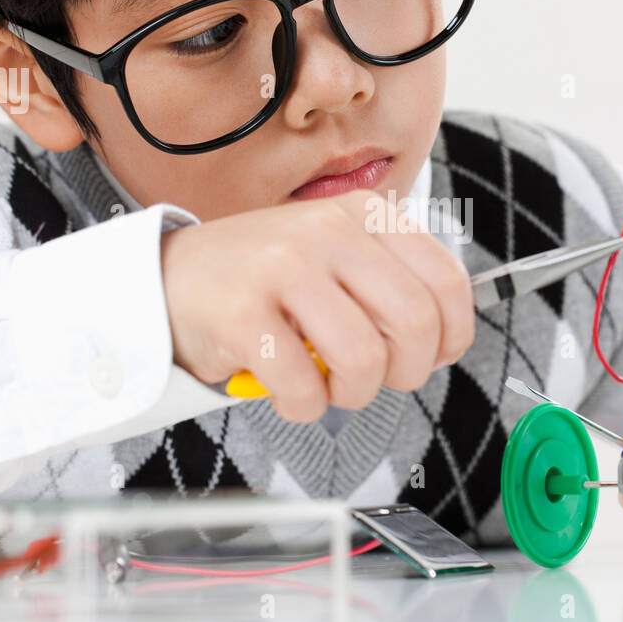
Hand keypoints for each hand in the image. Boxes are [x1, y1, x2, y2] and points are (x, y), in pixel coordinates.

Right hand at [160, 189, 475, 422]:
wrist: (169, 278)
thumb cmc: (266, 280)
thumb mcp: (336, 256)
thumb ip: (390, 283)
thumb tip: (446, 337)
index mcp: (361, 214)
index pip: (446, 281)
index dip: (453, 335)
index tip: (433, 356)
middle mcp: (325, 231)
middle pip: (414, 323)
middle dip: (406, 372)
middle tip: (376, 378)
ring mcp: (281, 268)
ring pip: (364, 359)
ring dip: (353, 394)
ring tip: (326, 385)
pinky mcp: (240, 313)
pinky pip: (303, 387)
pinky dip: (303, 407)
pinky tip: (287, 390)